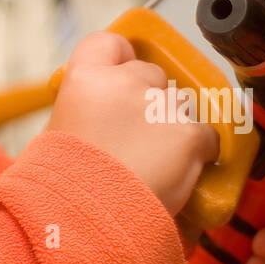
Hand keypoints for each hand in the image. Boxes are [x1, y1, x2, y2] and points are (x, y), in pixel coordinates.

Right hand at [47, 31, 217, 216]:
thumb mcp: (58, 131)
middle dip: (150, 100)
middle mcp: (122, 83)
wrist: (85, 219)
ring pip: (179, 105)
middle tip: (140, 134)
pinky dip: (199, 152)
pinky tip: (180, 170)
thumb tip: (103, 111)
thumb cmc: (64, 184)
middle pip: (151, 75)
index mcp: (84, 78)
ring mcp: (158, 107)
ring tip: (157, 160)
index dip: (121, 57)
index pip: (110, 43)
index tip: (125, 71)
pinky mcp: (188, 135)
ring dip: (173, 126)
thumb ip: (86, 108)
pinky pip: (206, 136)